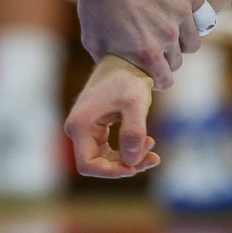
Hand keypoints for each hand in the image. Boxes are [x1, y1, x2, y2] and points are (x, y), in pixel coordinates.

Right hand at [65, 55, 157, 176]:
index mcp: (80, 125)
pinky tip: (148, 142)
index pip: (88, 165)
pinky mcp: (95, 128)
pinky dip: (129, 150)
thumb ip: (133, 133)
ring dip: (130, 158)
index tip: (135, 168)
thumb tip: (131, 164)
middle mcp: (78, 128)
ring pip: (106, 158)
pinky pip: (110, 149)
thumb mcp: (135, 105)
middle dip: (126, 164)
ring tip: (152, 145)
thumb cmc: (128, 79)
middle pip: (99, 163)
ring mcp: (85, 129)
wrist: (126, 60)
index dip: (111, 172)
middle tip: (153, 156)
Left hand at [72, 0, 205, 89]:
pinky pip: (200, 12)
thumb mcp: (93, 40)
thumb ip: (109, 62)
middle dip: (166, 58)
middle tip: (155, 45)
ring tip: (168, 30)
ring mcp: (181, 13)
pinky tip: (178, 10)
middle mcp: (168, 36)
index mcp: (148, 54)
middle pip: (177, 60)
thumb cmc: (94, 3)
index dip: (159, 78)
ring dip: (182, 39)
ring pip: (192, 40)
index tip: (154, 71)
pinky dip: (192, 14)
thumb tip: (118, 74)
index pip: (166, 80)